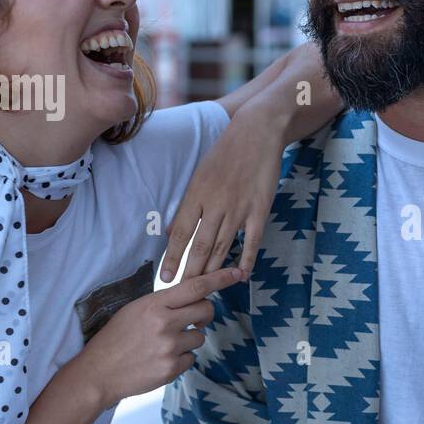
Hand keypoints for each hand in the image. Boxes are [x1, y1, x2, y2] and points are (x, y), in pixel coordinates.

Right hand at [74, 267, 241, 410]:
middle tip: (192, 320)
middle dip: (203, 314)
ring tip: (164, 344)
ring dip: (189, 339)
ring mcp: (169, 348)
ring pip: (200, 337)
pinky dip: (180, 358)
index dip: (219, 279)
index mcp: (154, 305)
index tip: (236, 273)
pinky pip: (191, 358)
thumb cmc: (116, 338)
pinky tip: (160, 359)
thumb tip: (193, 298)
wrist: (98, 373)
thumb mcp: (135, 310)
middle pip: (205, 310)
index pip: (195, 287)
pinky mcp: (171, 369)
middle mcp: (165, 324)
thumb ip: (163, 304)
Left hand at [161, 43, 340, 282]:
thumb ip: (189, 204)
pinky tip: (242, 274)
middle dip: (191, 271)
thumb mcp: (200, 174)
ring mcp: (238, 207)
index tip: (164, 278)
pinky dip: (247, 259)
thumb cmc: (226, 152)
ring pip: (223, 246)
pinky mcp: (259, 208)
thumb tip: (175, 230)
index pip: (180, 233)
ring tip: (207, 288)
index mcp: (196, 194)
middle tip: (184, 291)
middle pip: (200, 245)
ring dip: (214, 269)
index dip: (171, 258)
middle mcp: (214, 203)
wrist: (256, 132)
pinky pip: (252, 240)